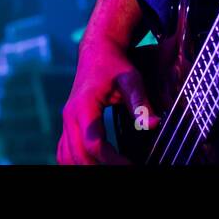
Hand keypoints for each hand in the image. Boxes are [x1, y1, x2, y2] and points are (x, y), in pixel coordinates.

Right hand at [57, 37, 154, 164]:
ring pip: (67, 157)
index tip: (132, 166)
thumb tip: (154, 124)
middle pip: (79, 156)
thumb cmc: (115, 64)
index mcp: (84, 107)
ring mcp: (65, 121)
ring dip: (86, 167)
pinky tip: (93, 165)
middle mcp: (69, 116)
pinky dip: (76, 162)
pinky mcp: (67, 124)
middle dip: (101, 168)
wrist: (97, 51)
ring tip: (112, 167)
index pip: (94, 144)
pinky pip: (64, 151)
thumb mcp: (131, 79)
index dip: (112, 161)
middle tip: (127, 168)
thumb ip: (140, 103)